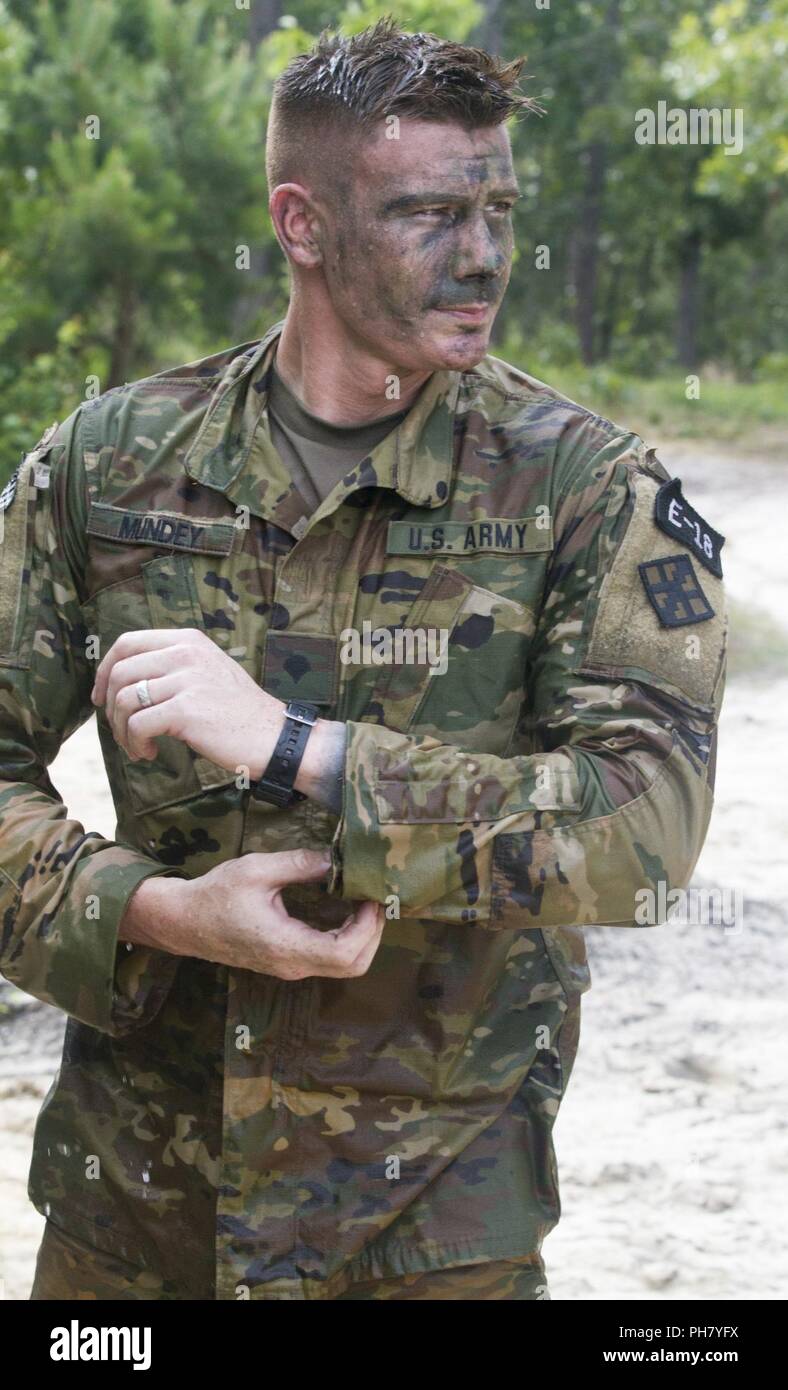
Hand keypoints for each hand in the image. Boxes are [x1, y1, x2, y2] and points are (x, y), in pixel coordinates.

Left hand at [91, 628, 283, 775]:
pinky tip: (149, 753)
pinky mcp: (186, 711)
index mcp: (188, 640)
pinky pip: (138, 725)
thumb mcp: (206, 671)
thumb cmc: (237, 711)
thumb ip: (170, 666)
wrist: (273, 736)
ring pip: (125, 700)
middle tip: (121, 731)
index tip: (101, 697)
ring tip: (137, 746)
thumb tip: (121, 680)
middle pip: (119, 672)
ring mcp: (186, 680)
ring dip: (121, 730)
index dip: (104, 670)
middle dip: (110, 707)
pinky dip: (135, 744)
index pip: (127, 642)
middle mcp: (185, 653)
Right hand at [121, 850, 383, 980]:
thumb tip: (336, 859)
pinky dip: (347, 937)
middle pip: (354, 965)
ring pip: (344, 965)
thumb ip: (299, 864)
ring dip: (363, 935)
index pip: (346, 953)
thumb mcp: (257, 869)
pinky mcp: (287, 962)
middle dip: (373, 932)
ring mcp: (290, 968)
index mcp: (285, 946)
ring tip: (363, 899)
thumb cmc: (215, 894)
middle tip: (373, 896)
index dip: (368, 927)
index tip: (370, 895)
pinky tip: (346, 908)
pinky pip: (328, 958)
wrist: (183, 921)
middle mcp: (292, 965)